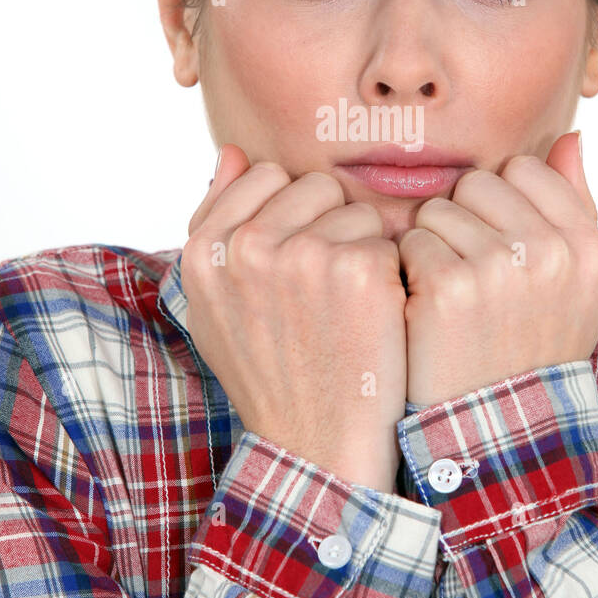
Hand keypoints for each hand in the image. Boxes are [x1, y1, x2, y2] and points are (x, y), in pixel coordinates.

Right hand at [181, 145, 407, 491]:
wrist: (317, 445)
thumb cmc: (270, 371)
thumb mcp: (216, 305)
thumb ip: (215, 223)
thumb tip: (233, 152)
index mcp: (205, 252)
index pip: (264, 175)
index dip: (291, 216)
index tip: (294, 266)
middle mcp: (247, 247)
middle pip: (316, 185)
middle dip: (329, 226)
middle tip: (324, 293)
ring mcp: (305, 256)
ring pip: (358, 210)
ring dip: (364, 250)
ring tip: (347, 310)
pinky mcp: (360, 271)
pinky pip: (391, 239)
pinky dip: (392, 275)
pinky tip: (375, 319)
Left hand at [398, 131, 597, 406]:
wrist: (497, 433)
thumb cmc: (529, 349)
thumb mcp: (573, 284)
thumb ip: (575, 205)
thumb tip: (571, 135)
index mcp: (587, 245)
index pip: (524, 168)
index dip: (497, 205)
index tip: (498, 250)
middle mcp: (551, 250)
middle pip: (476, 183)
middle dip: (461, 221)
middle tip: (468, 279)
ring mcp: (501, 266)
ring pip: (437, 209)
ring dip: (430, 247)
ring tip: (449, 301)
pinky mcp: (450, 285)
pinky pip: (409, 240)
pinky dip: (407, 273)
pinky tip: (424, 313)